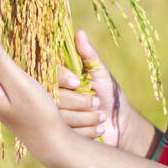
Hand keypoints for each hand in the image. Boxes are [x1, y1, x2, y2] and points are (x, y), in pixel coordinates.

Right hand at [56, 29, 137, 149]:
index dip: (60, 77)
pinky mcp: (60, 135)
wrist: (120, 124)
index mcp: (58, 80)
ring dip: (84, 118)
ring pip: (59, 117)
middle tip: (96, 102)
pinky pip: (65, 134)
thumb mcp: (101, 73)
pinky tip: (98, 129)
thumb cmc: (109, 94)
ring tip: (100, 117)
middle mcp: (51, 97)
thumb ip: (89, 55)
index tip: (77, 82)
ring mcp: (54, 118)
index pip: (47, 73)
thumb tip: (79, 32)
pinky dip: (86, 131)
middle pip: (52, 97)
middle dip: (77, 101)